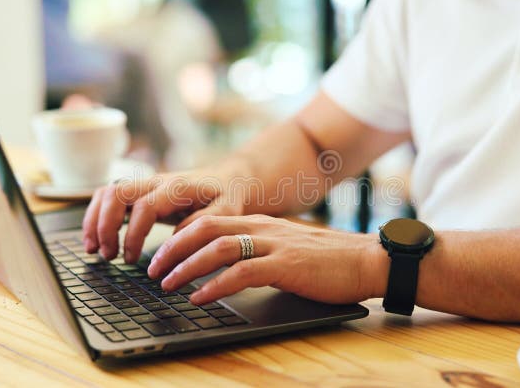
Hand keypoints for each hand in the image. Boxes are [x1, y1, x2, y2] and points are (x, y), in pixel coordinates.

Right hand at [82, 161, 251, 261]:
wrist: (228, 180)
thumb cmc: (226, 198)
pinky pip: (108, 197)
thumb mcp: (226, 212)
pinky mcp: (139, 192)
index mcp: (177, 187)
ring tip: (95, 251)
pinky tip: (96, 240)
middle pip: (117, 193)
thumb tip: (174, 240)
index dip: (133, 234)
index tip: (130, 259)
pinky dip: (96, 217)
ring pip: (107, 192)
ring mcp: (145, 184)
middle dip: (105, 226)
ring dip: (95, 221)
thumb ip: (202, 223)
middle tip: (108, 256)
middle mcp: (156, 181)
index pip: (144, 206)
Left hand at [147, 214, 388, 304]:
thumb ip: (259, 250)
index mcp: (260, 223)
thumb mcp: (286, 248)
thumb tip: (230, 265)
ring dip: (186, 266)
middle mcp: (262, 227)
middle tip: (152, 268)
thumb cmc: (328, 261)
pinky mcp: (285, 265)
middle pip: (204, 228)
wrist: (366, 260)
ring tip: (166, 283)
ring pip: (217, 247)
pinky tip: (200, 297)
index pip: (209, 221)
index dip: (179, 237)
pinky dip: (214, 284)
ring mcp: (274, 244)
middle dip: (173, 248)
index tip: (161, 254)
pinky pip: (241, 271)